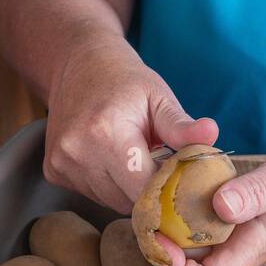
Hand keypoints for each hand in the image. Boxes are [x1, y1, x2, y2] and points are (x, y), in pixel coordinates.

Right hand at [43, 34, 218, 211]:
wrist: (78, 64)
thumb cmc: (124, 81)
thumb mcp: (158, 97)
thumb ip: (181, 126)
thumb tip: (211, 136)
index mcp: (106, 133)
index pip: (144, 187)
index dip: (167, 188)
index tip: (180, 178)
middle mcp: (78, 152)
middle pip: (127, 199)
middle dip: (148, 189)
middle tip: (157, 163)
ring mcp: (62, 164)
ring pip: (109, 201)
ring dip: (127, 188)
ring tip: (132, 157)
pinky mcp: (54, 171)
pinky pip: (92, 193)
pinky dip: (107, 184)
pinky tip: (110, 158)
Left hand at [157, 138, 265, 265]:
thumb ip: (258, 190)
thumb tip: (218, 207)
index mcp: (258, 244)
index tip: (156, 236)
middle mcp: (248, 252)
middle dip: (162, 249)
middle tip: (144, 209)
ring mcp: (248, 244)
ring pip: (200, 255)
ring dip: (173, 234)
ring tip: (156, 196)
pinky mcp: (248, 230)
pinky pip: (211, 235)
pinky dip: (189, 219)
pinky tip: (181, 190)